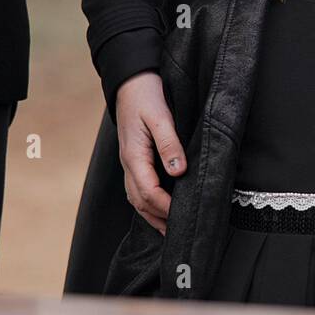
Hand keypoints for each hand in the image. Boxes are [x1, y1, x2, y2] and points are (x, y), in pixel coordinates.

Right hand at [115, 71, 187, 234]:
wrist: (132, 81)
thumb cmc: (146, 96)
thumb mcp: (161, 116)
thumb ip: (169, 144)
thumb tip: (179, 171)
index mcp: (134, 156)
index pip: (149, 192)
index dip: (166, 207)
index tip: (185, 216)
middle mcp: (129, 164)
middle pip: (141, 201)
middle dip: (159, 219)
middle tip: (180, 233)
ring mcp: (130, 163)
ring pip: (137, 198)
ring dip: (152, 215)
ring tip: (171, 230)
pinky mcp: (135, 159)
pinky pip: (138, 188)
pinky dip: (148, 203)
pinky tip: (160, 209)